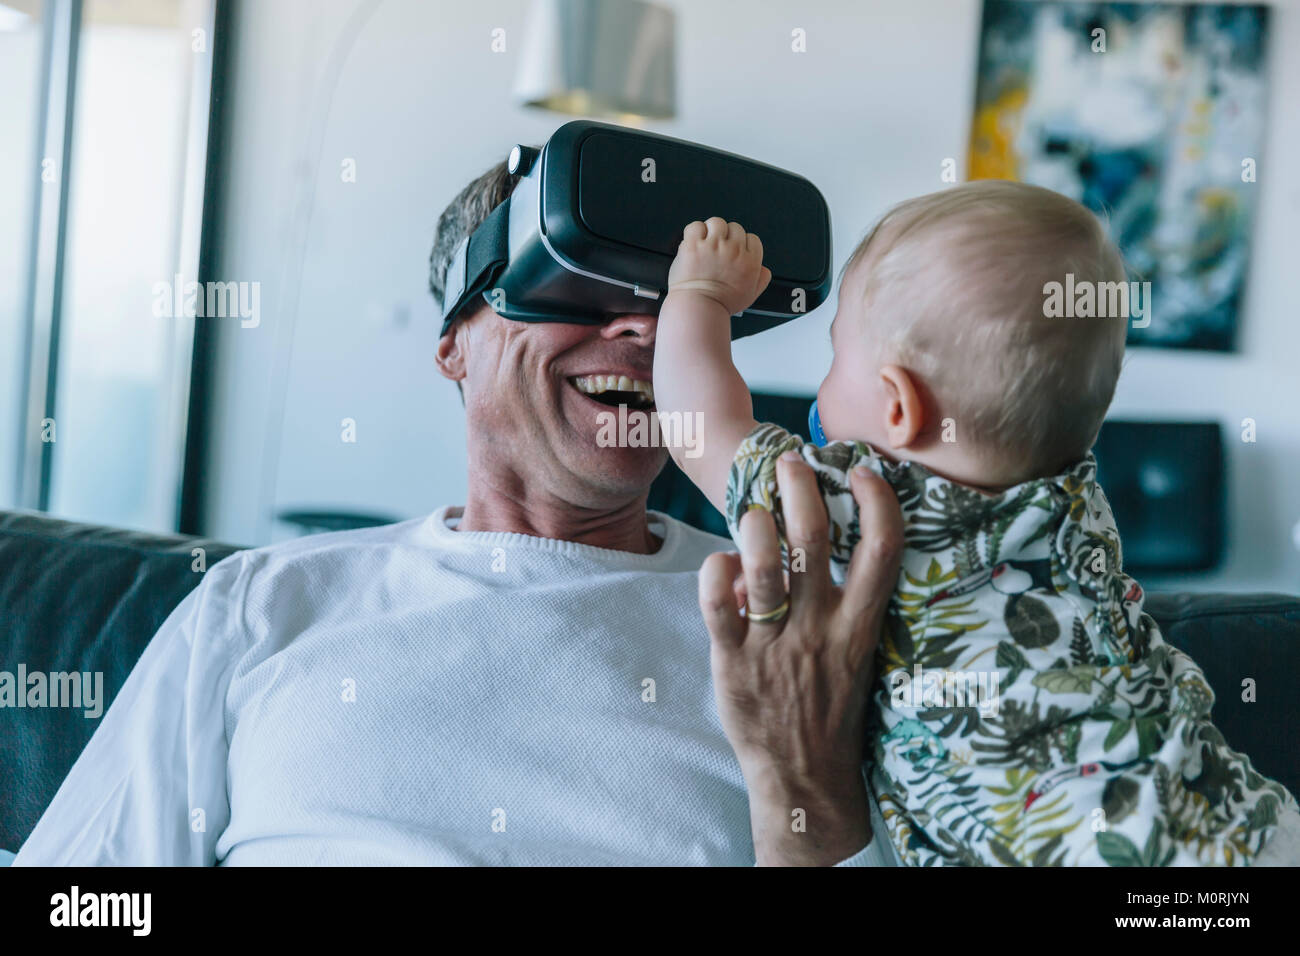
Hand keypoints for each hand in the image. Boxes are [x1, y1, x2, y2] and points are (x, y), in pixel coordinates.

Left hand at [667, 217, 772, 315]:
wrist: (699, 308)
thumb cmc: (721, 304)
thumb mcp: (750, 295)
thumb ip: (760, 280)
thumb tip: (764, 269)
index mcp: (750, 261)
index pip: (752, 238)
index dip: (742, 243)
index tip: (734, 250)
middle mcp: (734, 250)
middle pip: (735, 228)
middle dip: (726, 237)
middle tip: (717, 249)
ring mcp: (714, 246)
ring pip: (716, 222)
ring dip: (711, 231)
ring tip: (705, 244)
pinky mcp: (694, 245)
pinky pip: (695, 226)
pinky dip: (694, 232)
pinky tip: (694, 243)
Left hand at [698, 453, 902, 864]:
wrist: (805, 777)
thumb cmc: (828, 705)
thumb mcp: (854, 653)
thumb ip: (843, 601)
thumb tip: (813, 538)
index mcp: (859, 625)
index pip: (883, 550)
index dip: (878, 502)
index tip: (862, 471)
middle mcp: (820, 629)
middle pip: (814, 542)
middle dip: (800, 490)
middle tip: (788, 463)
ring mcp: (775, 645)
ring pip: (763, 569)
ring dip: (754, 526)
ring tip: (752, 510)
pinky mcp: (734, 661)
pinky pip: (717, 607)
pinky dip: (714, 574)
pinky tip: (718, 563)